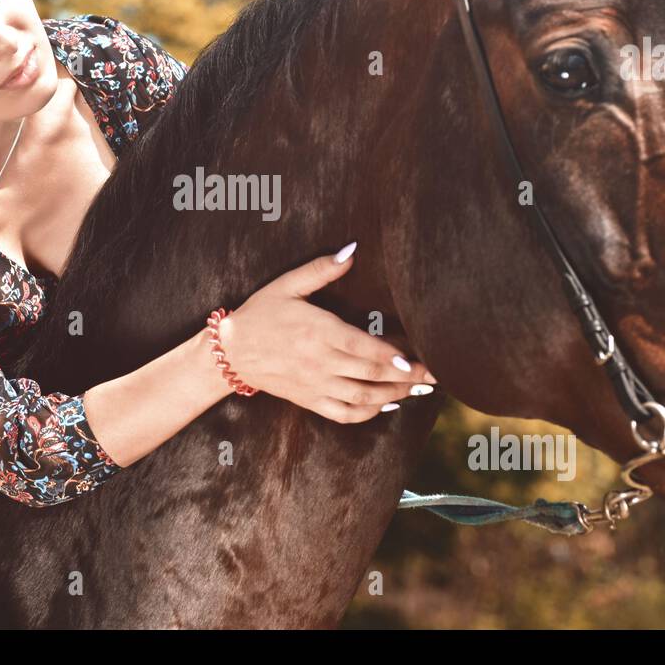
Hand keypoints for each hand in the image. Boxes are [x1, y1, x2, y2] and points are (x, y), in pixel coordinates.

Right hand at [215, 241, 437, 421]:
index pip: (362, 348)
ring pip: (362, 397)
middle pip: (370, 374)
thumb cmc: (261, 313)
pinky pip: (343, 413)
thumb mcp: (287, 285)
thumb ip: (320, 270)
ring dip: (393, 396)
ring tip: (418, 390)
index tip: (414, 359)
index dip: (391, 357)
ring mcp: (315, 385)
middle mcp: (319, 362)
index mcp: (317, 332)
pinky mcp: (309, 400)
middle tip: (434, 376)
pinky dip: (367, 413)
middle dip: (405, 377)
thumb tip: (351, 251)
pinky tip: (386, 405)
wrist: (231, 352)